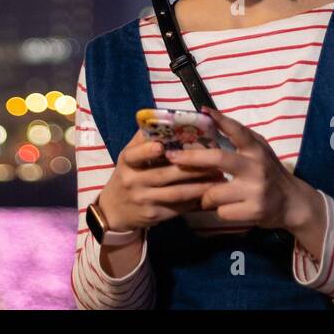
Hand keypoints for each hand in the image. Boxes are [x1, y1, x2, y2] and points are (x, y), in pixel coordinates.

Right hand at [98, 128, 225, 231]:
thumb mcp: (129, 157)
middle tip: (214, 161)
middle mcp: (133, 181)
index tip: (161, 146)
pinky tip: (209, 194)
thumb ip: (144, 139)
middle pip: (164, 175)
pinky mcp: (154, 216)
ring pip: (175, 193)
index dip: (146, 150)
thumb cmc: (128, 175)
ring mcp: (144, 200)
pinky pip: (177, 207)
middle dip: (191, 168)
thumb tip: (166, 117)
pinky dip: (194, 200)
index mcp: (127, 162)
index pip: (133, 155)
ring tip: (219, 178)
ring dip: (199, 186)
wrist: (115, 210)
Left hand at [164, 106, 318, 231]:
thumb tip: (209, 117)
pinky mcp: (254, 211)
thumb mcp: (260, 150)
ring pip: (214, 192)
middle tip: (171, 157)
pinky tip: (227, 207)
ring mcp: (255, 190)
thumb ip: (241, 138)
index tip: (203, 111)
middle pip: (218, 159)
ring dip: (205, 195)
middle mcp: (256, 168)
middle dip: (191, 158)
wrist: (292, 203)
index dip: (220, 119)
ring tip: (208, 194)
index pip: (238, 131)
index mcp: (256, 150)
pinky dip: (219, 210)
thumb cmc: (269, 172)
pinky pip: (222, 211)